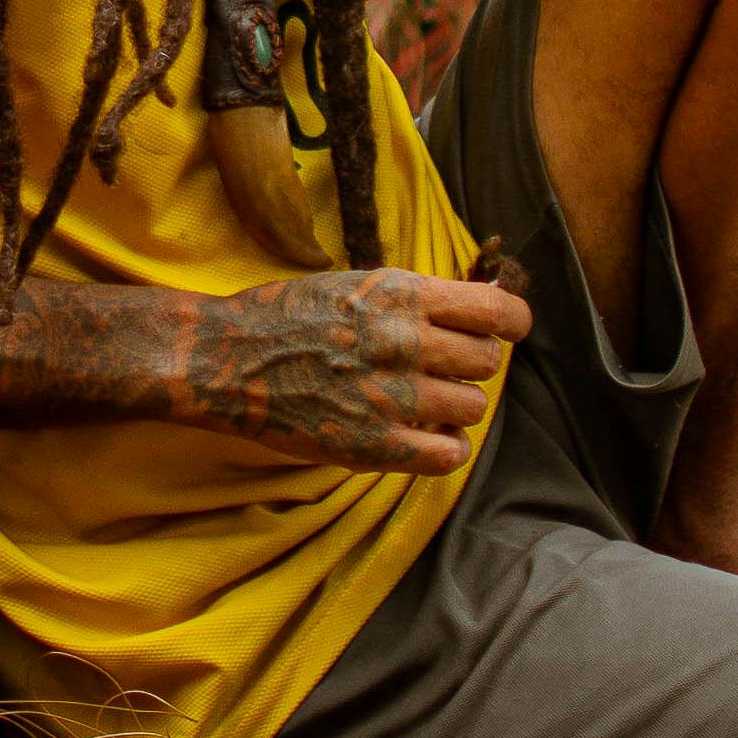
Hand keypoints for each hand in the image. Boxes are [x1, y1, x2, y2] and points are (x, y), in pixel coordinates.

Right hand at [198, 266, 530, 472]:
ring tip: (435, 404)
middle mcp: (401, 341)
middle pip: (486, 361)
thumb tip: (475, 308)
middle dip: (475, 365)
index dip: (511, 321)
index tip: (508, 328)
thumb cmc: (287, 315)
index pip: (495, 309)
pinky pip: (446, 454)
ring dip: (460, 407)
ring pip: (472, 407)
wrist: (225, 357)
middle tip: (450, 369)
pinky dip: (450, 448)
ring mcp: (388, 396)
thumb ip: (412, 298)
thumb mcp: (355, 283)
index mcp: (400, 295)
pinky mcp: (371, 444)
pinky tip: (434, 439)